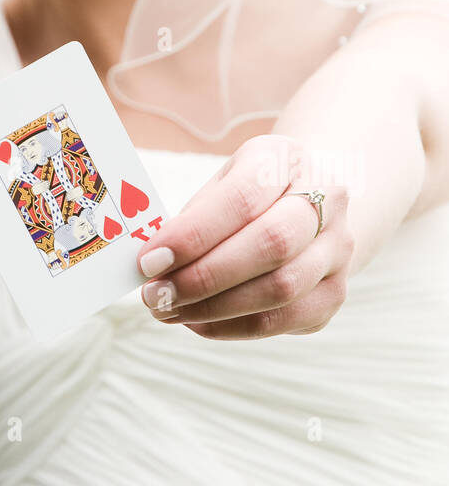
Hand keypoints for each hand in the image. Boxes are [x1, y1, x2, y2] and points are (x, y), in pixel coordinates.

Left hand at [137, 134, 353, 338]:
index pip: (242, 199)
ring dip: (214, 309)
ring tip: (168, 310)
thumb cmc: (253, 192)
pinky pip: (283, 320)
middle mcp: (327, 199)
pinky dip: (233, 327)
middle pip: (270, 245)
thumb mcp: (224, 181)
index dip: (193, 234)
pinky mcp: (335, 292)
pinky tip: (197, 322)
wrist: (314, 202)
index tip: (148, 260)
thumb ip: (195, 217)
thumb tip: (153, 264)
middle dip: (203, 277)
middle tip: (155, 295)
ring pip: (280, 289)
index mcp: (287, 158)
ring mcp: (337, 249)